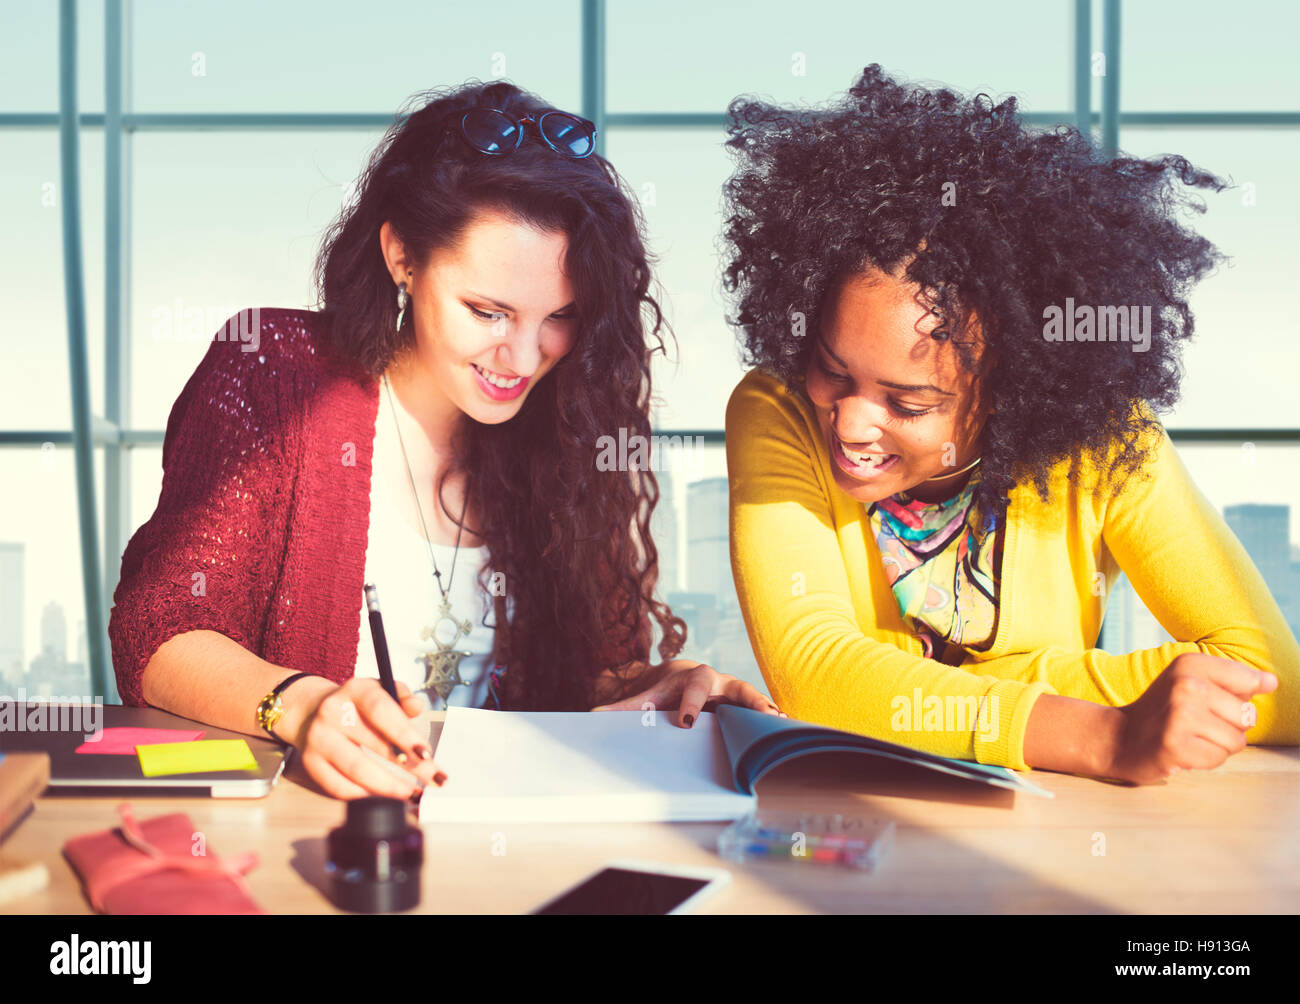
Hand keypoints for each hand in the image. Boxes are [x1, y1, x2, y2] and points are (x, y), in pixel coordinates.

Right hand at [279, 676, 447, 799]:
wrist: (313, 711)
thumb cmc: (358, 705)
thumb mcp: (381, 690)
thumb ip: (402, 697)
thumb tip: (417, 706)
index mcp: (355, 690)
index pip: (381, 711)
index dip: (405, 734)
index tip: (427, 754)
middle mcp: (332, 713)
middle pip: (373, 745)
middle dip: (409, 767)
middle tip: (433, 779)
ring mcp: (319, 739)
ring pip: (357, 770)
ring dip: (389, 786)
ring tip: (412, 792)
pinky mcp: (310, 763)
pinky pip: (340, 786)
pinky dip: (365, 794)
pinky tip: (384, 793)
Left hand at [591, 659, 783, 727]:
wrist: (682, 679)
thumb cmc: (665, 690)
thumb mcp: (647, 696)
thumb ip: (625, 707)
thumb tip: (593, 716)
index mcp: (695, 678)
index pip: (695, 687)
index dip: (691, 703)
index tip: (686, 722)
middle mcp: (721, 683)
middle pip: (739, 687)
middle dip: (751, 700)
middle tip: (764, 714)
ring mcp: (736, 695)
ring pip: (756, 701)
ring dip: (769, 712)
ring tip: (786, 724)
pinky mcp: (745, 709)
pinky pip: (762, 713)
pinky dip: (773, 721)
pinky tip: (789, 730)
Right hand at [1103, 653, 1275, 784]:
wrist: (1118, 738)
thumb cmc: (1163, 712)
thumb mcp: (1191, 683)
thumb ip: (1234, 682)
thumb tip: (1270, 682)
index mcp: (1190, 664)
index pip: (1251, 680)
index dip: (1243, 697)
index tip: (1219, 702)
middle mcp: (1186, 685)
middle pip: (1248, 716)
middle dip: (1231, 727)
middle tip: (1199, 724)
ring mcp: (1180, 715)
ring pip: (1236, 741)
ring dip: (1218, 746)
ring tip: (1191, 738)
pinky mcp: (1175, 745)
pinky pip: (1218, 758)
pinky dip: (1204, 760)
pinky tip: (1183, 751)